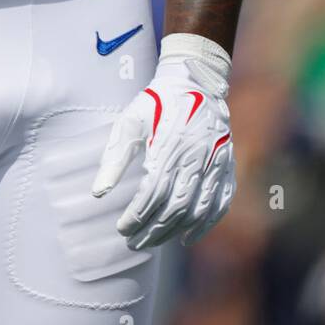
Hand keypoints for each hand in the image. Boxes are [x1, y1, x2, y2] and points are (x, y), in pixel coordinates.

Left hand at [91, 41, 234, 248]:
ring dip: (174, 231)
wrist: (196, 81)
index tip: (122, 228)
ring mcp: (215, 162)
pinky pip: (220, 202)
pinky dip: (205, 225)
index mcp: (169, 143)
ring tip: (153, 242)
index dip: (137, 216)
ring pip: (197, 209)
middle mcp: (196, 155)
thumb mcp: (130, 121)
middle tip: (134, 243)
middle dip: (153, 230)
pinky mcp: (226, 165)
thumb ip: (115, 157)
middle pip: (175, 206)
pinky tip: (187, 237)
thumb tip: (98, 193)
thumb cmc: (156, 102)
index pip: (152, 192)